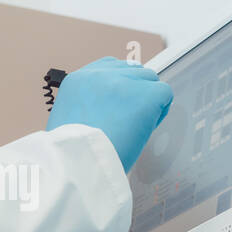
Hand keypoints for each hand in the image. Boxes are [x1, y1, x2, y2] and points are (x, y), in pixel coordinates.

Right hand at [47, 56, 172, 172]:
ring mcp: (123, 82)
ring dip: (148, 103)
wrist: (78, 165)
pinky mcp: (144, 95)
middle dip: (135, 94)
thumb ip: (87, 106)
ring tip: (134, 127)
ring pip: (150, 81)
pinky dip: (161, 111)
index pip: (109, 66)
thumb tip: (108, 109)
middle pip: (133, 71)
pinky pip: (164, 93)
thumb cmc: (72, 155)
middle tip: (128, 121)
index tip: (122, 103)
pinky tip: (146, 127)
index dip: (121, 85)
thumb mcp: (66, 121)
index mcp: (78, 80)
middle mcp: (99, 75)